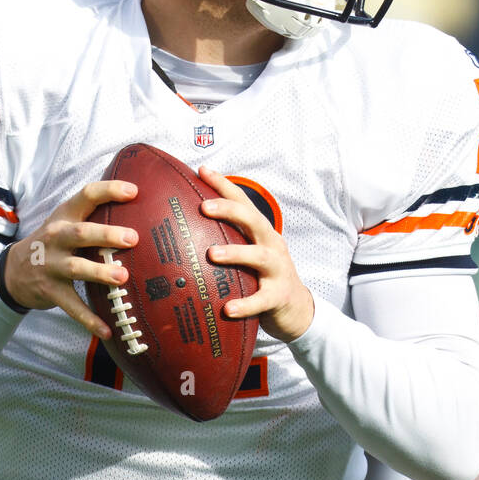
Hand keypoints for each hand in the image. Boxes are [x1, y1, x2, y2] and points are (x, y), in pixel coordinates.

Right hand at [3, 180, 140, 338]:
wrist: (13, 270)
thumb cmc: (54, 242)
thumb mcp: (65, 221)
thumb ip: (93, 214)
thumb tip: (141, 204)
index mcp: (64, 216)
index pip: (86, 196)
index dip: (109, 191)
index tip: (134, 191)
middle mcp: (56, 238)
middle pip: (80, 233)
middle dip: (106, 235)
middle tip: (133, 238)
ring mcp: (51, 265)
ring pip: (76, 268)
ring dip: (99, 272)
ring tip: (122, 278)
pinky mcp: (50, 291)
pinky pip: (72, 306)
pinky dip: (89, 319)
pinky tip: (107, 330)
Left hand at [197, 166, 314, 342]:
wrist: (297, 308)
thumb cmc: (263, 276)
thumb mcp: (249, 252)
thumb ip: (226, 239)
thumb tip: (182, 231)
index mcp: (261, 232)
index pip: (243, 202)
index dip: (224, 185)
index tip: (202, 170)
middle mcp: (271, 244)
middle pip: (254, 220)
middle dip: (230, 210)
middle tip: (204, 207)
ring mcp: (278, 270)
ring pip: (259, 257)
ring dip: (236, 253)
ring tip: (211, 254)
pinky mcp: (279, 296)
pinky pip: (262, 300)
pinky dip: (246, 304)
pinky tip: (228, 309)